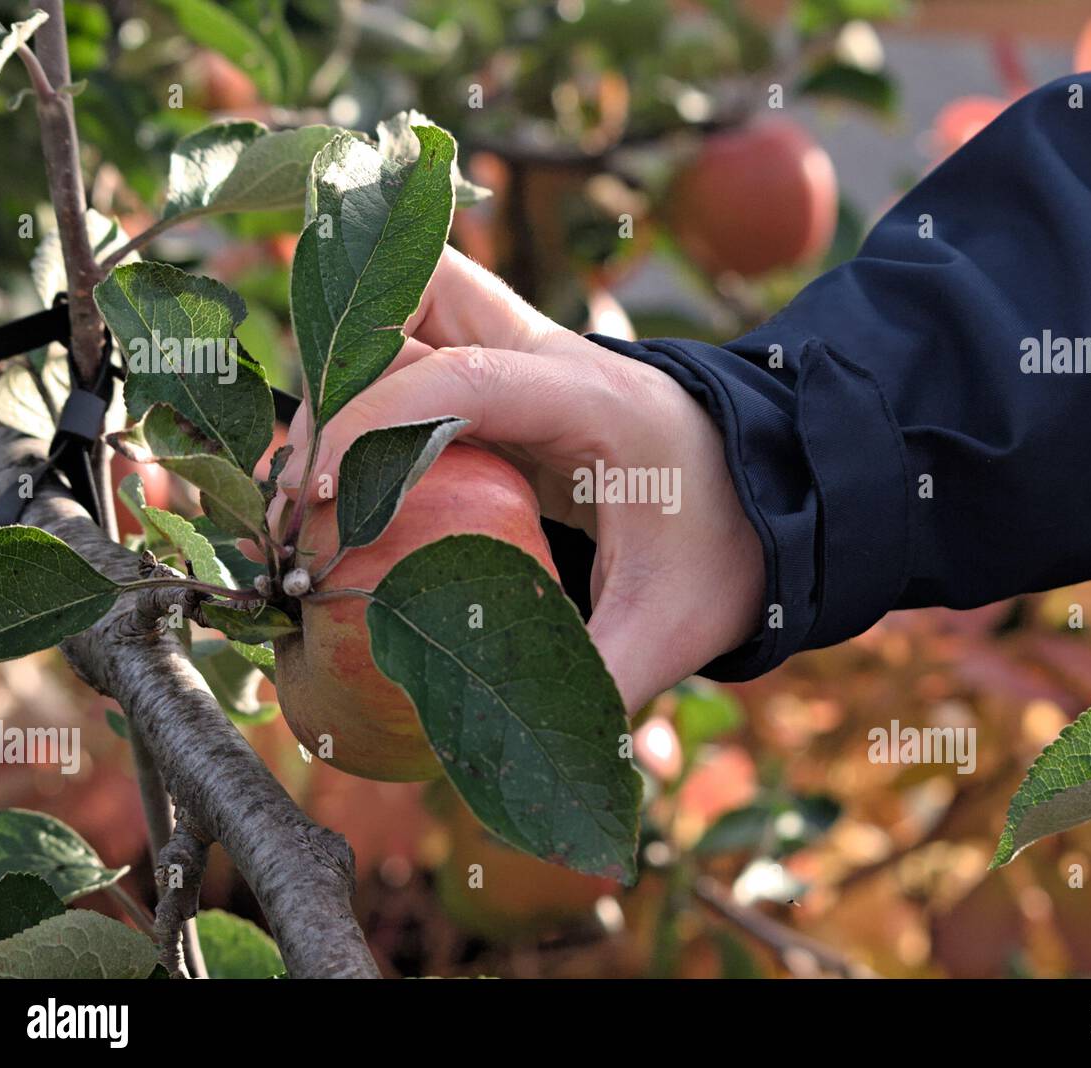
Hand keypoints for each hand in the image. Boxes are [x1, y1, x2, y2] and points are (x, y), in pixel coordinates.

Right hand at [278, 247, 763, 713]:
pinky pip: (431, 350)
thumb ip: (592, 690)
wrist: (787, 489)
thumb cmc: (735, 546)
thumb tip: (503, 774)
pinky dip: (377, 387)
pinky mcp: (521, 381)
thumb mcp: (673, 626)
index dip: (368, 429)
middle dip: (343, 370)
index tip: (316, 502)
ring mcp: (535, 357)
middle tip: (304, 478)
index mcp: (592, 400)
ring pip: (419, 304)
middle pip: (421, 293)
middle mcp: (555, 356)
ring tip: (311, 471)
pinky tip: (350, 468)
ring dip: (354, 364)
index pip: (457, 378)